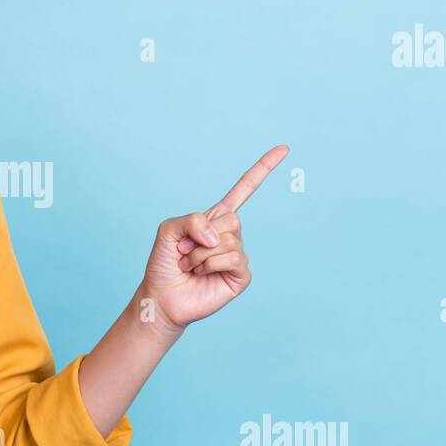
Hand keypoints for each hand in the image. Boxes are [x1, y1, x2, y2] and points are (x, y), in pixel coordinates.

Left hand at [142, 145, 288, 330]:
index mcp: (215, 218)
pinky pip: (233, 260)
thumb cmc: (164, 263)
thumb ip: (191, 220)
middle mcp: (230, 235)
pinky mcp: (241, 275)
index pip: (244, 190)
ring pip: (228, 242)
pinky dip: (211, 265)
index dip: (262, 169)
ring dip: (200, 255)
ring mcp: (237, 255)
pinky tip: (202, 274)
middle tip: (186, 250)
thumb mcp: (169, 229)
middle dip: (201, 236)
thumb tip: (219, 236)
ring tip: (191, 265)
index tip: (283, 149)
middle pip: (232, 218)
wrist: (162, 296)